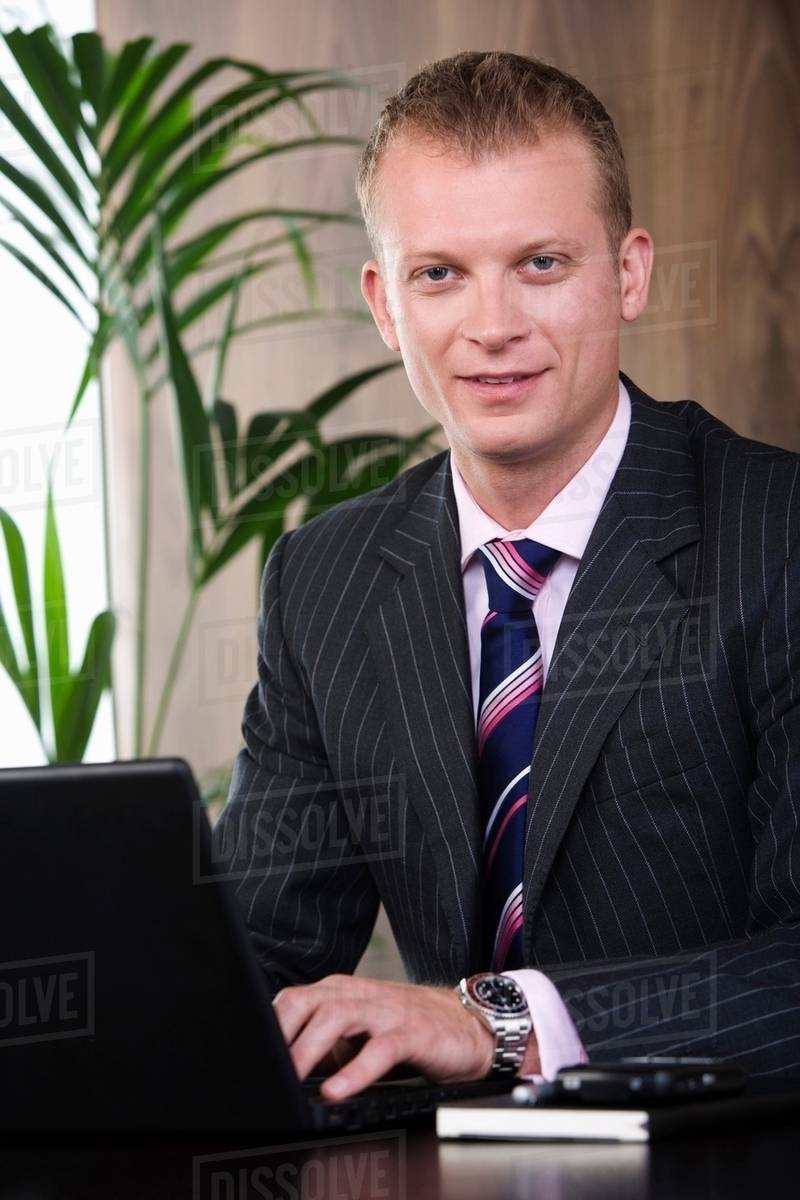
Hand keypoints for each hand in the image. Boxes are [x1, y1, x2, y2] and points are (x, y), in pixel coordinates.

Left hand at [273, 974, 521, 1099]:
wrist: (466, 1025)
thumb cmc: (404, 1030)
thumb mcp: (356, 1036)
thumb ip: (323, 1046)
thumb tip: (281, 1072)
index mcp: (339, 992)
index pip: (292, 1000)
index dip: (267, 1027)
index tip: (248, 1057)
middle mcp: (359, 994)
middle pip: (307, 1001)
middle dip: (281, 1032)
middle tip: (264, 1068)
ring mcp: (386, 1010)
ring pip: (338, 1015)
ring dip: (309, 1048)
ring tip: (292, 1078)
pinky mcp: (413, 1031)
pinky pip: (380, 1048)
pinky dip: (355, 1070)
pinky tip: (337, 1091)